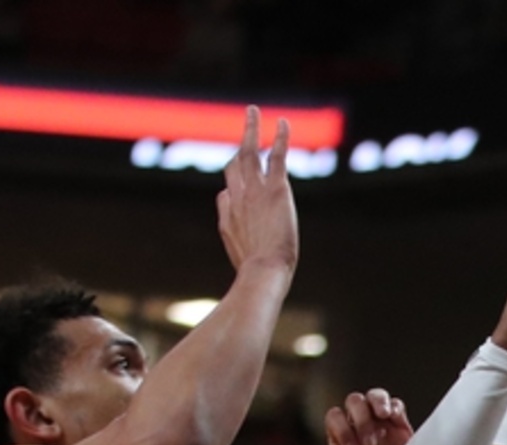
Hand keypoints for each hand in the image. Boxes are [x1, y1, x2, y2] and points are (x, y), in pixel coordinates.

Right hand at [215, 107, 297, 275]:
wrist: (262, 271)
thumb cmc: (253, 271)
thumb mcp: (234, 251)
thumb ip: (229, 228)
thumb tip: (223, 202)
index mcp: (228, 216)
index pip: (227, 193)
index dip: (233, 188)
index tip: (241, 190)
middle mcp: (237, 197)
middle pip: (234, 166)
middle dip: (238, 148)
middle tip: (245, 132)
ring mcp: (255, 190)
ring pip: (249, 152)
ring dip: (250, 128)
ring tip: (252, 110)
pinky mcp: (276, 189)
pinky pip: (276, 156)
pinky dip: (280, 137)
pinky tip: (283, 122)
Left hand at [325, 388, 412, 444]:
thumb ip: (343, 444)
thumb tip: (351, 424)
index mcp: (342, 441)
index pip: (336, 416)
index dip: (343, 427)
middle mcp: (360, 431)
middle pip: (355, 402)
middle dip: (361, 417)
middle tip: (370, 443)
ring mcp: (382, 429)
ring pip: (375, 398)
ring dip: (377, 403)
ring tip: (383, 415)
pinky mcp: (403, 431)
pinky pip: (396, 406)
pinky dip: (394, 406)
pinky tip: (393, 418)